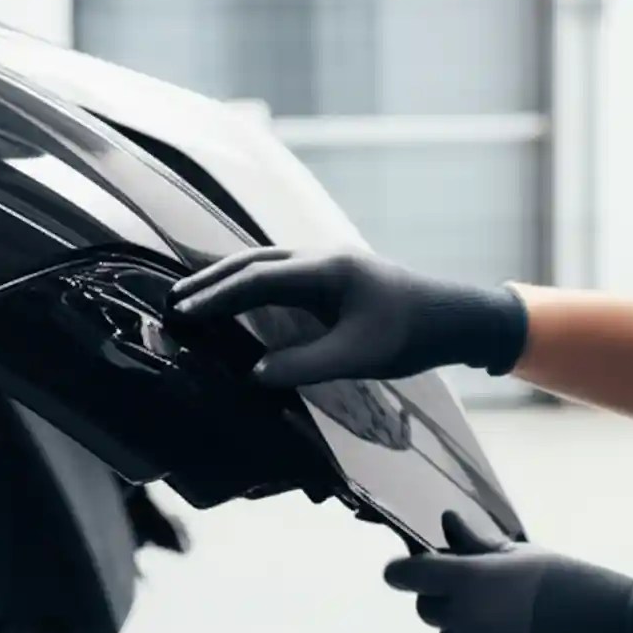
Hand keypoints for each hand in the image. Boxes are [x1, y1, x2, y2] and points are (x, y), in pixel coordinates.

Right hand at [168, 247, 527, 386]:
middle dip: (211, 279)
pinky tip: (238, 297)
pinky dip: (249, 281)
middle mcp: (321, 258)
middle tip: (175, 298)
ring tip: (194, 295)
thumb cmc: (413, 333)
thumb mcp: (361, 355)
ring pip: (265, 262)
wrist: (457, 315)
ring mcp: (327, 262)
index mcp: (326, 270)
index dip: (217, 296)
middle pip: (253, 261)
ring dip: (228, 277)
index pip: (257, 278)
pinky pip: (279, 271)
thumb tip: (255, 375)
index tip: (185, 312)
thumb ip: (306, 365)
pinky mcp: (332, 274)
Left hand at [384, 512, 632, 632]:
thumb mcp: (524, 556)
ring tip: (506, 616)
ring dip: (465, 627)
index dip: (401, 572)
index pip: (408, 575)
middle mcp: (467, 618)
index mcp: (470, 580)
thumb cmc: (574, 583)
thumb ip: (478, 544)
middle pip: (426, 610)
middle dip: (439, 598)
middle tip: (471, 589)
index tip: (402, 571)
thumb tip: (447, 522)